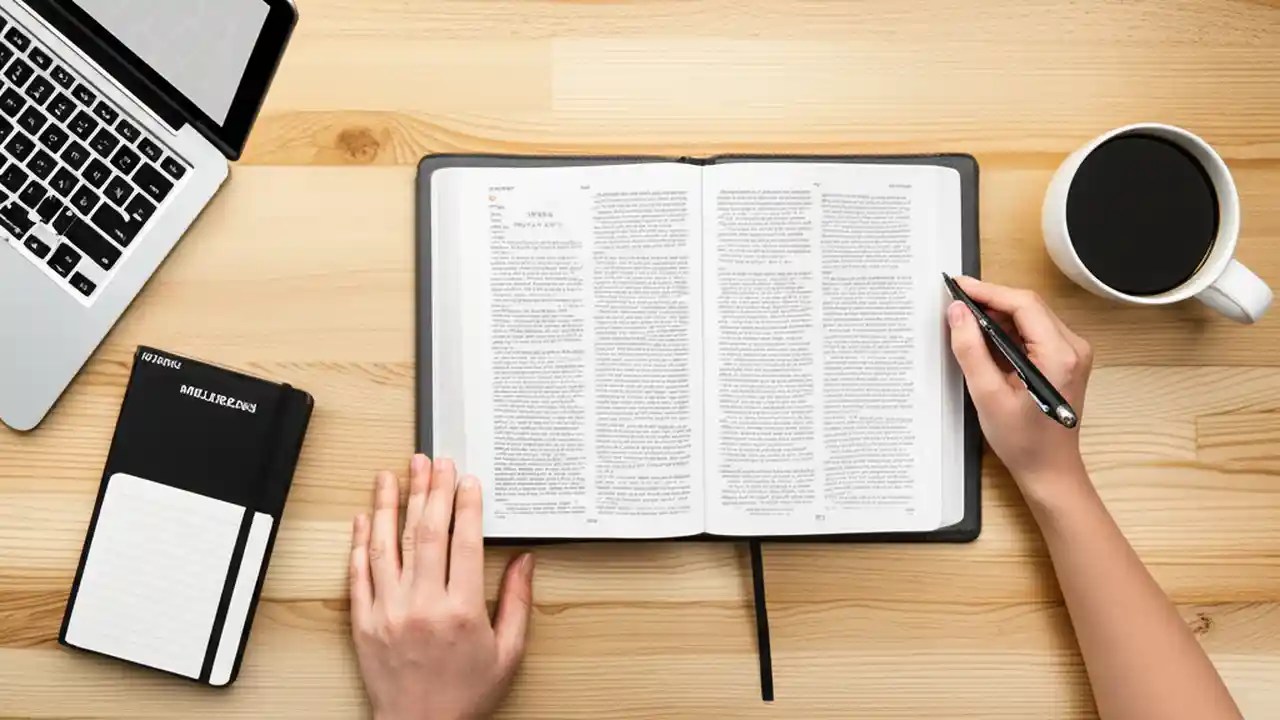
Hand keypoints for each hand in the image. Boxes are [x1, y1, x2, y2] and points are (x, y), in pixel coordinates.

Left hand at [349, 455, 534, 719]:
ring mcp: (389, 612)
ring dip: (389, 505)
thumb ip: (517, 602)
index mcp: (462, 611)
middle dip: (430, 491)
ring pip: (387, 545)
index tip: (467, 480)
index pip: (464, 542)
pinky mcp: (364, 622)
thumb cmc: (465, 695)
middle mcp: (422, 606)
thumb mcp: (508, 652)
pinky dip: (359, 542)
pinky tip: (364, 517)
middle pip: (426, 533)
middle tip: (432, 462)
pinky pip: (358, 574)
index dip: (466, 505)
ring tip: (393, 475)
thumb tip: (524, 560)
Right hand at [947, 277, 1092, 492]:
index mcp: (1060, 356)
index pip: (1023, 304)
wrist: (1049, 469)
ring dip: (998, 315)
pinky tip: (985, 338)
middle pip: (1028, 306)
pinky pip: (1034, 331)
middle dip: (990, 301)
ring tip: (965, 321)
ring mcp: (1072, 353)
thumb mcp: (987, 395)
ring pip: (1030, 316)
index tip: (958, 286)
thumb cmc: (1024, 442)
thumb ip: (970, 350)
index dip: (987, 291)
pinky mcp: (1065, 359)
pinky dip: (1008, 330)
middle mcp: (1073, 349)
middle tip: (956, 303)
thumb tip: (958, 313)